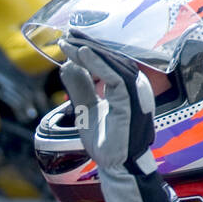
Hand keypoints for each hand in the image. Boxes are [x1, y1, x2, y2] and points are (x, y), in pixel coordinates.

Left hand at [57, 35, 179, 201]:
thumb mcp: (86, 110)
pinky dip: (99, 63)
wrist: (117, 167)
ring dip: (91, 51)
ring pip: (114, 63)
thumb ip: (80, 88)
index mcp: (126, 88)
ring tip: (70, 42)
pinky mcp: (132, 102)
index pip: (107, 62)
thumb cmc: (106, 143)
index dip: (88, 50)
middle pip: (112, 58)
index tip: (68, 41)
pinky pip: (115, 76)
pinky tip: (82, 54)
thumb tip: (68, 66)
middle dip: (88, 45)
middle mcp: (135, 87)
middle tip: (66, 34)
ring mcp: (136, 93)